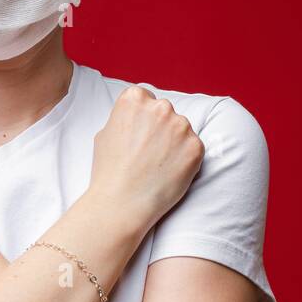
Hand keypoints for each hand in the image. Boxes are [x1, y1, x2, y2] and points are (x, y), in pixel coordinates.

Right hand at [89, 86, 204, 240]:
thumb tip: (137, 119)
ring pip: (181, 129)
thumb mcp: (105, 133)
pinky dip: (184, 158)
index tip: (138, 134)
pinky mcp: (196, 146)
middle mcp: (160, 107)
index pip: (145, 98)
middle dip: (160, 127)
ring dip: (174, 142)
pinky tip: (168, 171)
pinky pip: (193, 147)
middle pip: (165, 111)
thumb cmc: (109, 170)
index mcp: (134, 98)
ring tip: (157, 164)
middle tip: (148, 152)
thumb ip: (125, 118)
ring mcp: (181, 126)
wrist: (122, 202)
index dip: (141, 118)